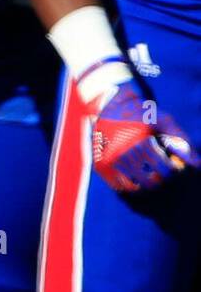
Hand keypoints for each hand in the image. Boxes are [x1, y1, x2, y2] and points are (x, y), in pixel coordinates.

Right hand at [89, 79, 200, 193]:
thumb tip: (198, 164)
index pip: (165, 170)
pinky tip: (134, 177)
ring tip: (150, 175)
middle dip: (161, 178)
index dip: (173, 170)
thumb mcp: (165, 122)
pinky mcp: (100, 164)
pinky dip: (129, 185)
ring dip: (146, 184)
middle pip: (151, 181)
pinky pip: (118, 185)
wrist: (110, 106)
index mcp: (141, 143)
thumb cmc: (142, 115)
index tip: (173, 165)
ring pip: (135, 186)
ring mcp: (110, 161)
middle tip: (162, 172)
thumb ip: (182, 141)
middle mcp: (124, 153)